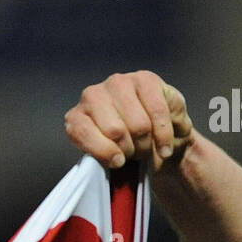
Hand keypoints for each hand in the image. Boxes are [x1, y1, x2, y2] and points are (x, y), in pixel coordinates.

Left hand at [64, 70, 192, 172]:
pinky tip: (164, 147)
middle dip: (129, 149)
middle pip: (115, 131)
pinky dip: (163, 136)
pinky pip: (157, 113)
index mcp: (77, 118)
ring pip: (138, 124)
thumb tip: (116, 162)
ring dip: (146, 144)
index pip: (82, 132)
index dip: (104, 152)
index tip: (118, 162)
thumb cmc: (126, 148)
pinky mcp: (144, 79)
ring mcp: (118, 83)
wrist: (155, 135)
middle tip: (134, 154)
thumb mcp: (108, 160)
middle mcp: (92, 95)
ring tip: (146, 146)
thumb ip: (103, 160)